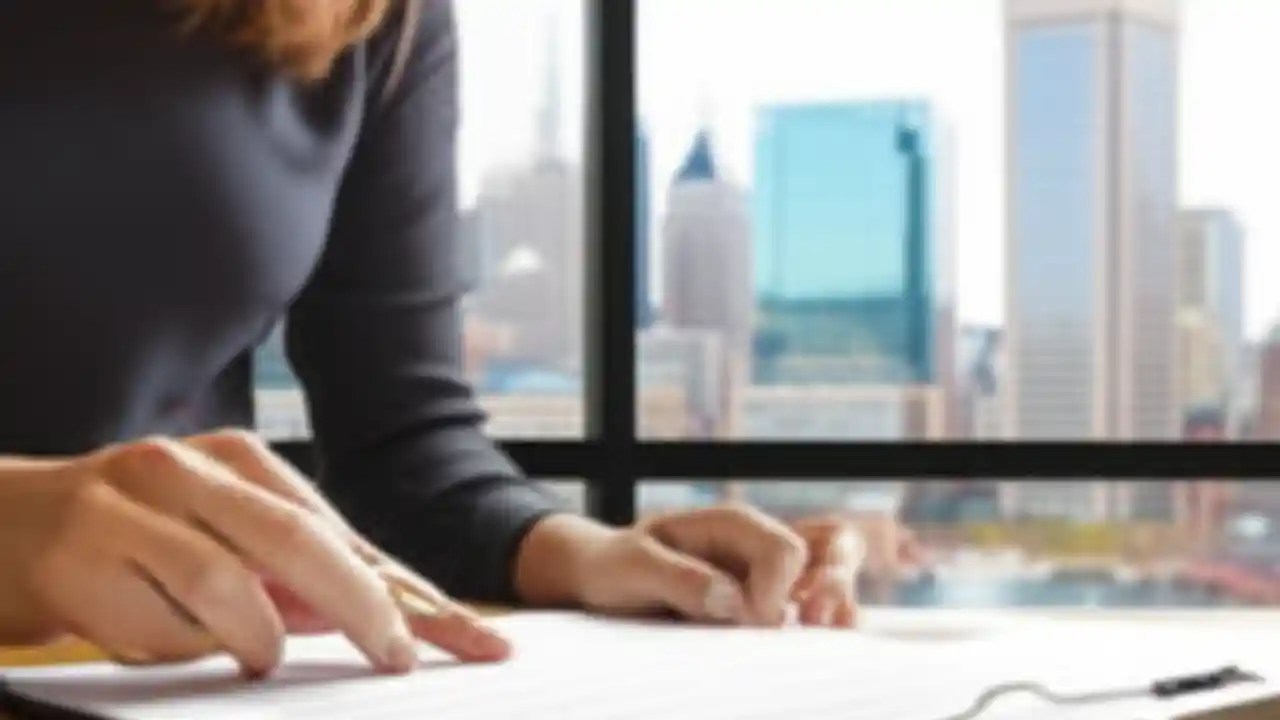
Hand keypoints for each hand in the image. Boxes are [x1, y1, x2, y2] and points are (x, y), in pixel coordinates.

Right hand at [0, 430, 507, 675]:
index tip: (468, 636)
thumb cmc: (126, 537)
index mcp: (237, 461)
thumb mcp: (216, 541)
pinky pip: (158, 624)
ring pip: (230, 584)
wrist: (0, 526)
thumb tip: (364, 614)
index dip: (406, 589)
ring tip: (249, 653)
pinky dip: (177, 645)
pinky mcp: (77, 557)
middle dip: (363, 607)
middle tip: (396, 658)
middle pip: (300, 542)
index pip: (341, 532)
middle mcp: (187, 470)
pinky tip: (157, 631)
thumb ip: (285, 573)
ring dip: (254, 636)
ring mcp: (128, 507)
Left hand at [516, 506, 863, 627]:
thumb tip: (733, 602)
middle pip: (833, 546)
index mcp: (732, 524)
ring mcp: (770, 574)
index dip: (773, 592)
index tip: (748, 622)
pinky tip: (828, 640)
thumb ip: (678, 578)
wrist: (602, 581)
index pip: (782, 550)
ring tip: (829, 630)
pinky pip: (820, 604)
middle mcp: (760, 544)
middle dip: (835, 583)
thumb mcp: (630, 566)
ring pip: (836, 574)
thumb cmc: (615, 567)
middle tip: (813, 620)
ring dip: (843, 602)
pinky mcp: (769, 603)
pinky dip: (834, 620)